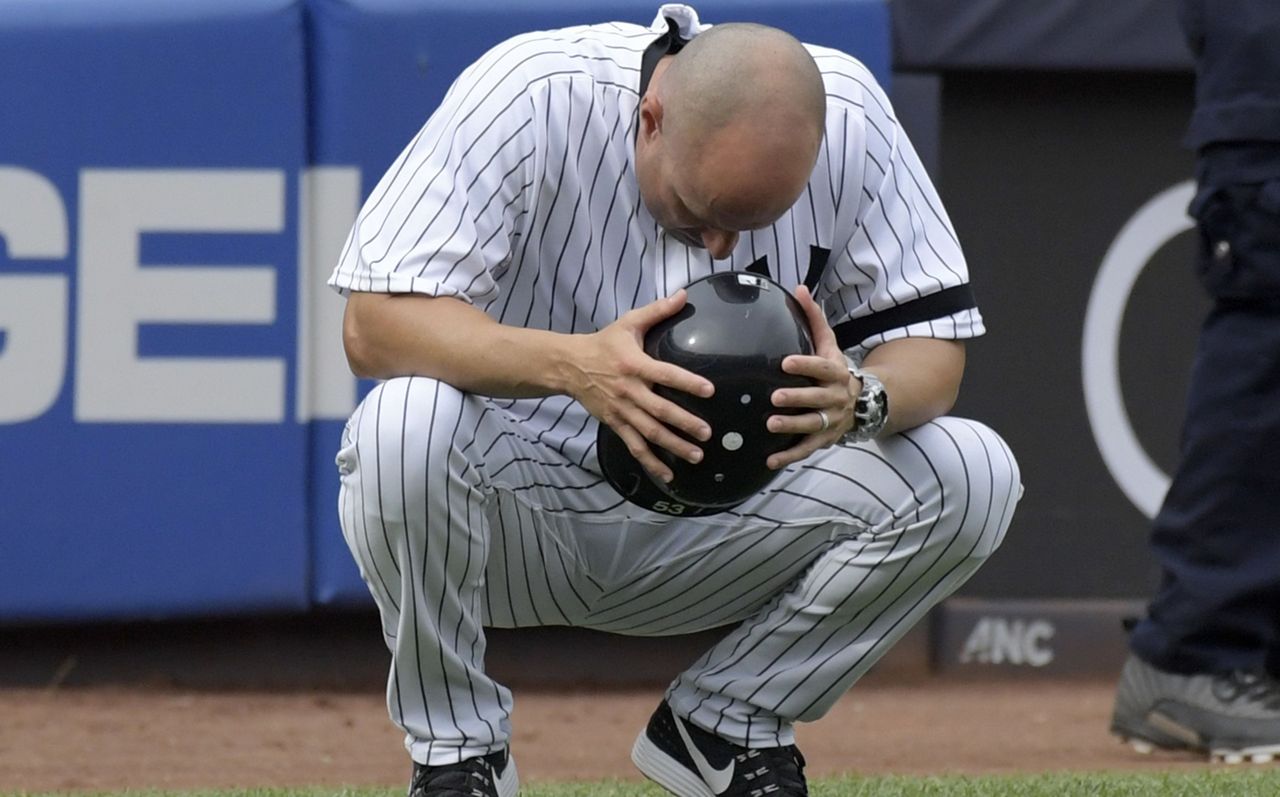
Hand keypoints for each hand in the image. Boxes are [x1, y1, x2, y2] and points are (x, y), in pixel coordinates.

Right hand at [569, 290, 714, 482]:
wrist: (569, 365)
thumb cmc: (604, 343)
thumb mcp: (629, 323)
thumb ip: (658, 311)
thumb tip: (685, 294)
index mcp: (634, 364)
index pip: (665, 374)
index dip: (687, 382)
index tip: (709, 391)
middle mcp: (629, 390)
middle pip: (659, 410)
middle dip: (684, 423)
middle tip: (707, 434)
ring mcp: (621, 410)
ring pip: (649, 432)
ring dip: (673, 445)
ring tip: (696, 455)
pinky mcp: (615, 423)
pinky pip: (634, 446)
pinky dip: (650, 461)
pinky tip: (668, 475)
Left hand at [765, 285, 856, 468]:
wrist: (861, 401)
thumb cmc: (833, 368)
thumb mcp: (828, 343)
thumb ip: (814, 318)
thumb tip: (799, 287)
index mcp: (835, 372)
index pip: (821, 367)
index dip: (805, 365)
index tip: (784, 363)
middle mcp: (836, 397)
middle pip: (817, 399)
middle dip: (798, 399)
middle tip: (775, 398)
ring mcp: (831, 420)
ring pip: (812, 425)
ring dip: (791, 427)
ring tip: (770, 425)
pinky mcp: (824, 439)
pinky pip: (806, 449)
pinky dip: (789, 456)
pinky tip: (770, 460)